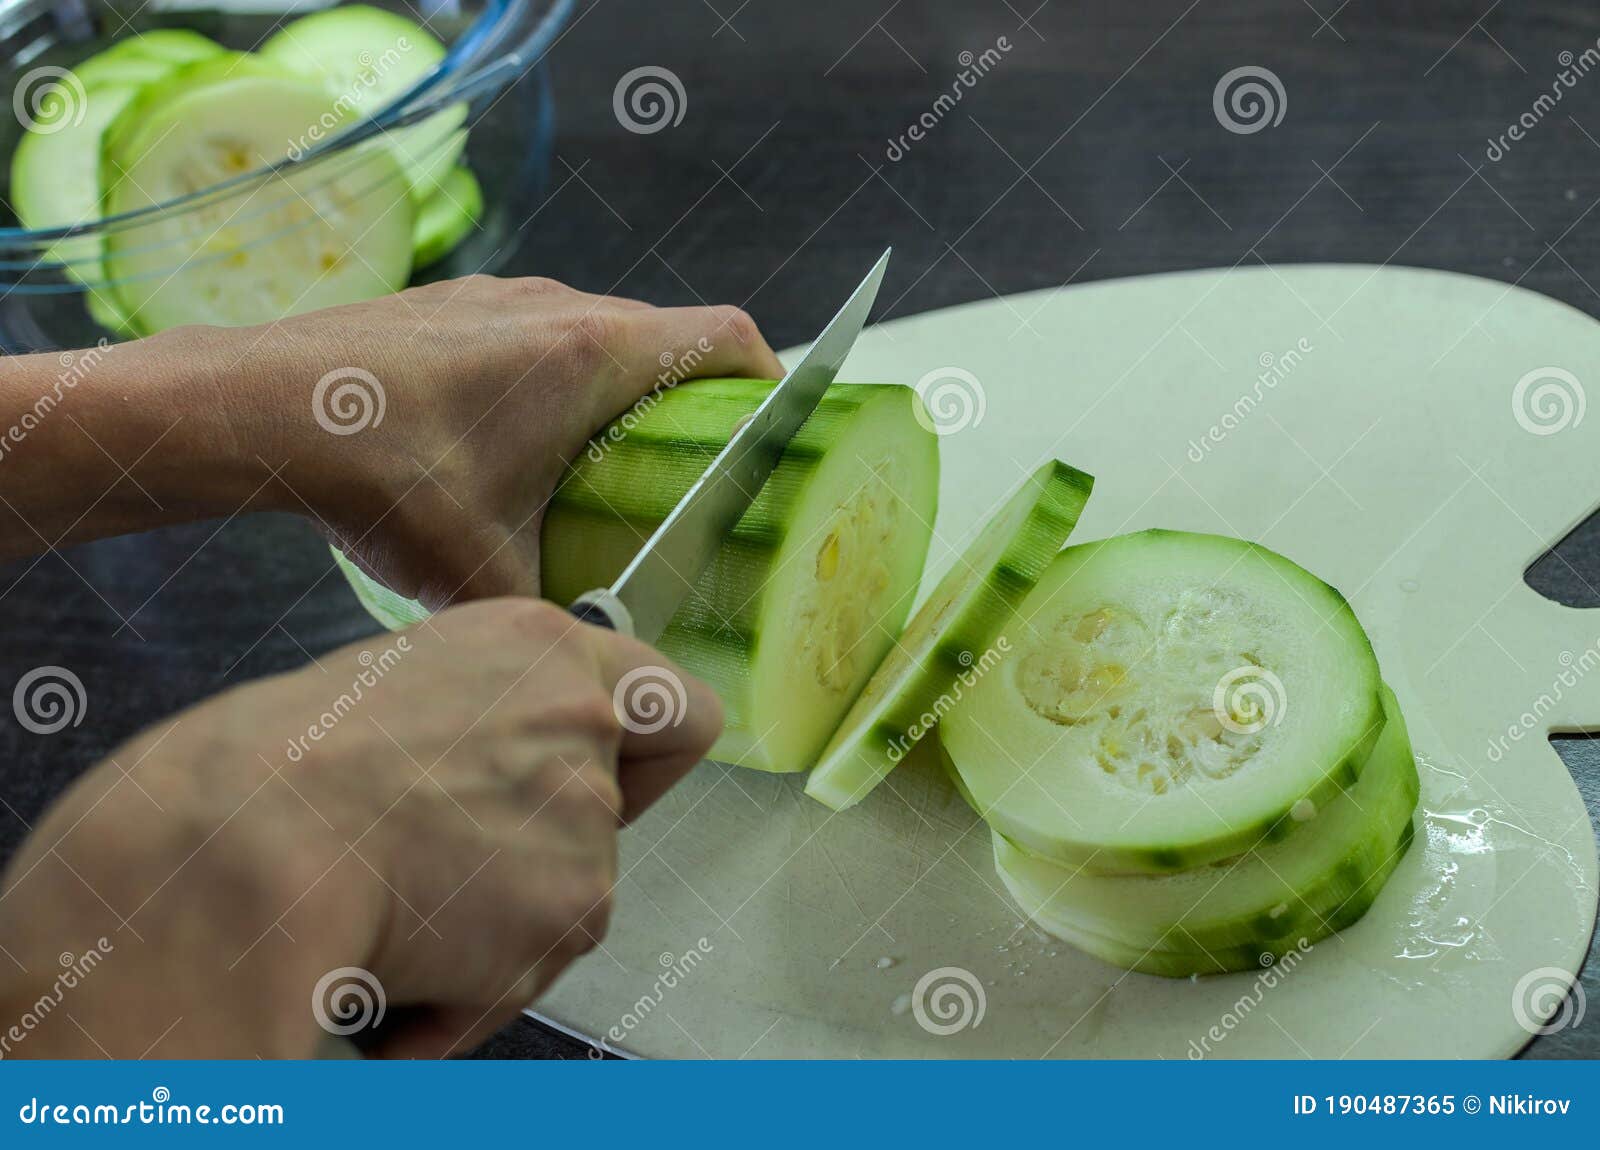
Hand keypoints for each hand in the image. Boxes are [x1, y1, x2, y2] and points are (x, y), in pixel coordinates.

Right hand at [0, 599, 721, 1058]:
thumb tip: (508, 773)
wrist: (239, 848)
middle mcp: (585, 717)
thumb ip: (494, 714)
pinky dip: (473, 984)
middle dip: (553, 846)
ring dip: (501, 919)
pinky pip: (532, 967)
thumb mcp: (407, 687)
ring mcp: (587, 812)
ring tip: (396, 908)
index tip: (604, 784)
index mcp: (542, 644)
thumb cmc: (279, 767)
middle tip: (459, 862)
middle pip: (615, 810)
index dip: (644, 755)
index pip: (674, 703)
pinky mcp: (578, 907)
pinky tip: (398, 962)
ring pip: (571, 893)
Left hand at [226, 274, 784, 606]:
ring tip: (613, 457)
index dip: (771, 376)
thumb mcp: (480, 574)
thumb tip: (581, 669)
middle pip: (669, 334)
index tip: (779, 425)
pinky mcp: (452, 305)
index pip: (727, 336)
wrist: (255, 408)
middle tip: (698, 465)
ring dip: (623, 382)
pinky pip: (539, 328)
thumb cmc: (379, 477)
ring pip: (600, 327)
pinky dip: (559, 373)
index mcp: (592, 354)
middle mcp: (557, 306)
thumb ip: (549, 626)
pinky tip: (522, 439)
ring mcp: (501, 296)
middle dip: (697, 395)